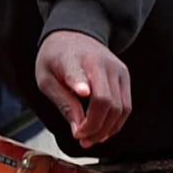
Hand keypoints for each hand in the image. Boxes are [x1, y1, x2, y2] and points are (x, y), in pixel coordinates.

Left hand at [34, 30, 130, 148]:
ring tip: (90, 139)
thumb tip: (77, 128)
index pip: (78, 72)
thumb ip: (62, 101)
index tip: (82, 92)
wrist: (74, 34)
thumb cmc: (56, 57)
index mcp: (73, 60)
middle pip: (106, 102)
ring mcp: (117, 69)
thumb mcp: (46, 77)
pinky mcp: (125, 76)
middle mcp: (101, 63)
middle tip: (81, 139)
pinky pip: (126, 106)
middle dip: (95, 127)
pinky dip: (116, 123)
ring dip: (107, 129)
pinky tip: (102, 131)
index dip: (80, 83)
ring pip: (121, 108)